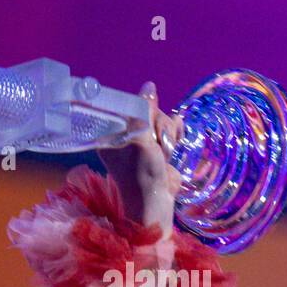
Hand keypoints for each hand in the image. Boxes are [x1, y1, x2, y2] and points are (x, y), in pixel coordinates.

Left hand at [97, 82, 183, 238]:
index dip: (141, 110)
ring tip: (163, 153)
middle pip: (148, 110)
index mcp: (111, 134)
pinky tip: (175, 143)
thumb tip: (148, 86)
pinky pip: (170, 127)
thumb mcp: (140, 141)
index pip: (126, 106)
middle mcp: (125, 135)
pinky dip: (175, 134)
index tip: (146, 123)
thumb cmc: (141, 174)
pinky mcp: (158, 144)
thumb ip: (143, 114)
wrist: (157, 200)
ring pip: (161, 119)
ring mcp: (143, 139)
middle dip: (158, 125)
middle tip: (156, 144)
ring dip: (167, 134)